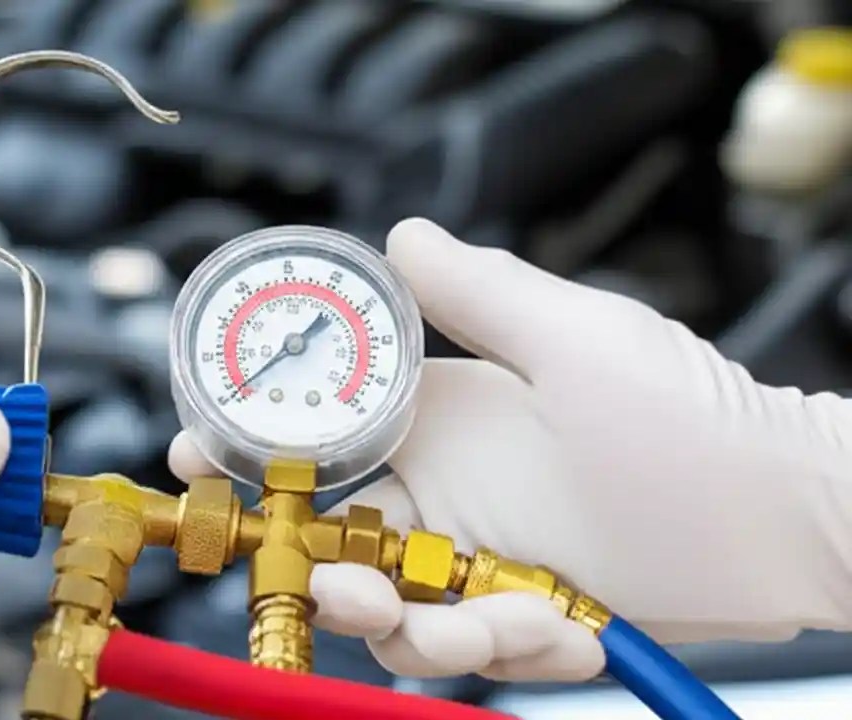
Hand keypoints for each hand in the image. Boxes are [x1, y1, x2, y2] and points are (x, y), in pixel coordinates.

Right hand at [170, 218, 851, 681]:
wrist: (776, 515)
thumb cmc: (687, 416)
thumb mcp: (576, 338)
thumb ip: (480, 292)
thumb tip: (398, 236)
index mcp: (446, 420)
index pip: (323, 436)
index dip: (257, 450)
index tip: (202, 454)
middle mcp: (451, 493)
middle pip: (338, 537)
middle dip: (316, 566)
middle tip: (332, 582)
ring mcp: (484, 561)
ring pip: (394, 607)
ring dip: (408, 627)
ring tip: (464, 621)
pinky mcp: (525, 619)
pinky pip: (470, 649)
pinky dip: (492, 650)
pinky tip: (538, 628)